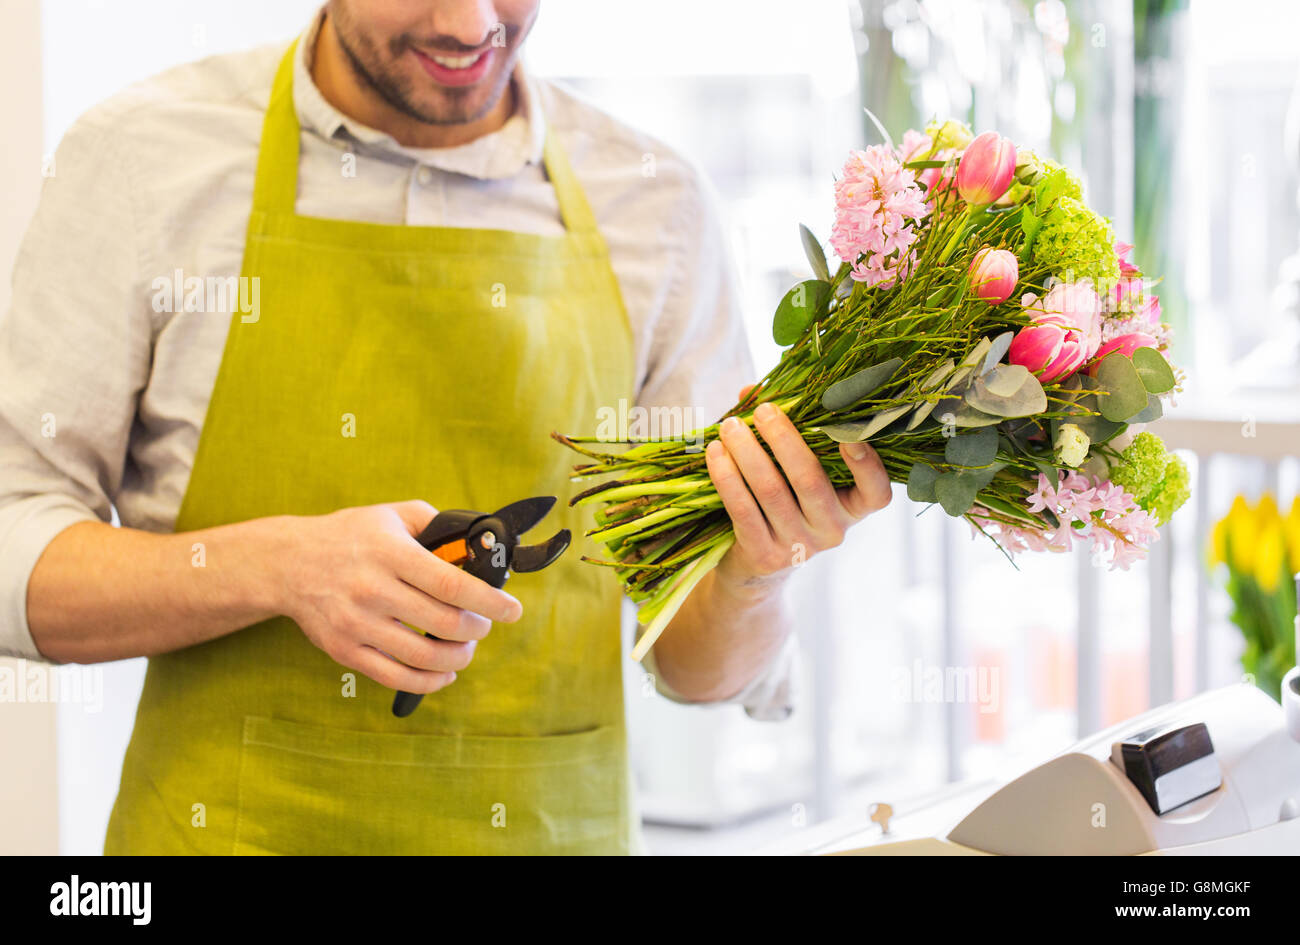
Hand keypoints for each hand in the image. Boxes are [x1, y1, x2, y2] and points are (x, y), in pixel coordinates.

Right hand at [275, 501, 522, 694]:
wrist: (287, 563)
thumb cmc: (349, 536)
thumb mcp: (392, 516)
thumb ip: (436, 524)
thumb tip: (477, 543)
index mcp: (390, 554)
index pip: (451, 584)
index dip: (489, 601)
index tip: (512, 610)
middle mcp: (373, 590)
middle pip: (443, 623)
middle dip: (477, 629)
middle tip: (484, 624)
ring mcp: (357, 624)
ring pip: (423, 656)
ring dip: (458, 657)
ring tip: (466, 647)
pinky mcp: (345, 651)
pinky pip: (395, 677)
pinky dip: (429, 682)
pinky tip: (445, 673)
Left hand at [704, 395, 891, 590]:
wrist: (760, 566)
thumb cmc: (786, 502)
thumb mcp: (797, 474)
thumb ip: (786, 431)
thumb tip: (752, 391)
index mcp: (853, 508)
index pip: (876, 493)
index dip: (868, 466)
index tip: (849, 436)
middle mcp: (833, 530)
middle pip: (810, 480)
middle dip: (784, 439)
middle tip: (763, 411)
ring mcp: (799, 546)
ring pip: (771, 490)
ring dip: (747, 452)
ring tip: (730, 426)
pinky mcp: (765, 554)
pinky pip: (743, 509)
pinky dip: (727, 476)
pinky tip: (715, 453)